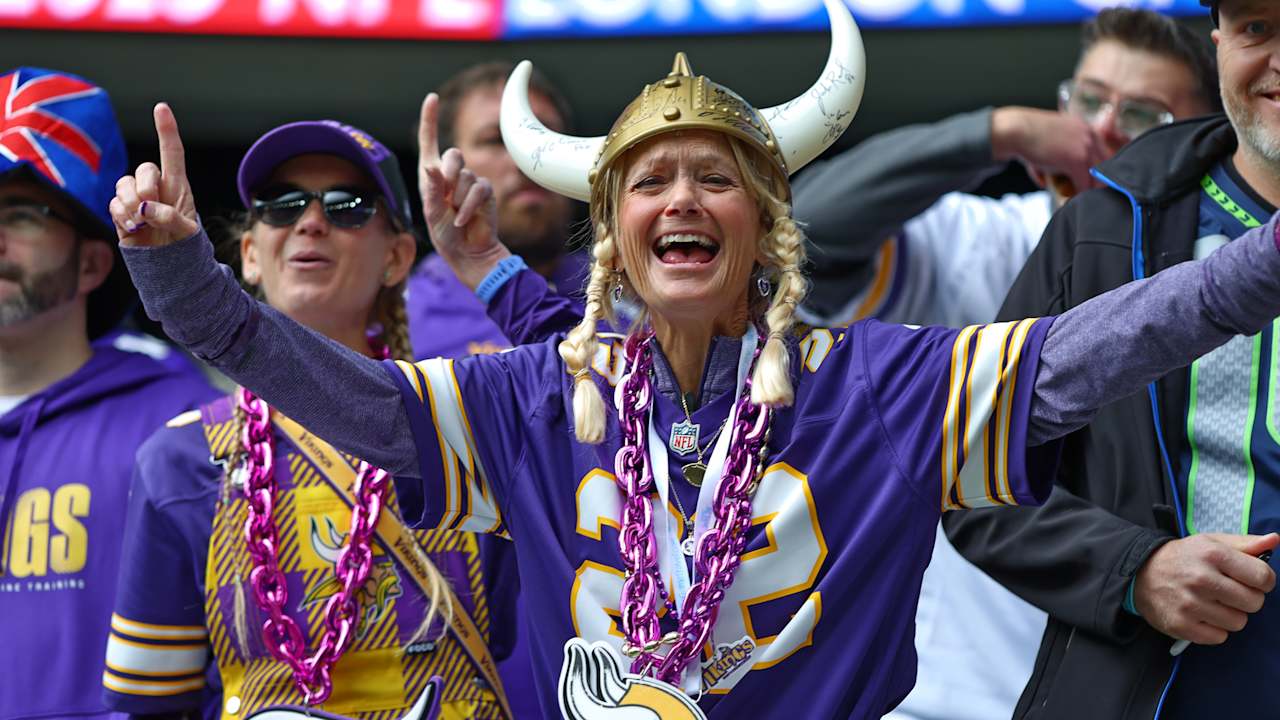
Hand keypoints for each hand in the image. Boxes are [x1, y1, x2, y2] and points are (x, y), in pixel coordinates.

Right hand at [109, 103, 198, 246]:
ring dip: (131, 203)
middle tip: (151, 209)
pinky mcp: (121, 211)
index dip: (166, 129)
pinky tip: (133, 228)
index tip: (161, 107)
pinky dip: (122, 215)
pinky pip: (113, 203)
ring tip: (142, 222)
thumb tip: (146, 210)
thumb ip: (171, 219)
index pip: (172, 152)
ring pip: (124, 183)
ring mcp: (136, 198)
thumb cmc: (183, 244)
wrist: (167, 264)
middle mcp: (155, 187)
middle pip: (144, 168)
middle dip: (146, 187)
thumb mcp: (186, 232)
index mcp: (177, 185)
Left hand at [417, 93, 508, 288]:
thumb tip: (431, 166)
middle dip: (448, 174)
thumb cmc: (444, 235)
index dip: (430, 120)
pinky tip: (464, 219)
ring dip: (458, 198)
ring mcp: (470, 182)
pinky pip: (479, 188)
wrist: (468, 252)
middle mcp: (450, 175)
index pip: (430, 142)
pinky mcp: (486, 192)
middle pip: (453, 154)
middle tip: (446, 196)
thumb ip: (432, 189)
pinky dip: (469, 206)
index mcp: (431, 175)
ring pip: (466, 175)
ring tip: (455, 216)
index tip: (432, 98)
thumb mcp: (432, 213)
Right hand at [991, 107, 1103, 196]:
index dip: (1097, 168)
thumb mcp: (1047, 141)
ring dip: (1090, 189)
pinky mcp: (1077, 160)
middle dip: (1097, 180)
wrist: (1017, 131)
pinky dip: (1079, 194)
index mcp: (1084, 127)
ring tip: (1081, 199)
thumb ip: (1053, 158)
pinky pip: (1084, 183)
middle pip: (1105, 163)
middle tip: (1089, 193)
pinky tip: (1071, 200)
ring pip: (1097, 175)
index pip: (1102, 150)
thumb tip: (1045, 182)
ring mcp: (1085, 147)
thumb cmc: (1025, 136)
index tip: (1092, 180)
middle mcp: (1089, 135)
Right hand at [1134, 532, 1278, 644]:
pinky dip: (1214, 629)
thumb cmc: (1184, 557)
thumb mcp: (1211, 543)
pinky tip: (1202, 615)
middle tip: (1229, 592)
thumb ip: (1246, 544)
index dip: (1263, 581)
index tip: (1250, 580)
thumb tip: (1275, 540)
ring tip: (1213, 603)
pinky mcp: (1181, 625)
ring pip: (1239, 622)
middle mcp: (1201, 579)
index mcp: (1213, 555)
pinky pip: (1220, 637)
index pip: (1263, 577)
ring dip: (1231, 615)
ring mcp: (1190, 604)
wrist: (1140, 573)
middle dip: (1247, 599)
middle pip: (1254, 603)